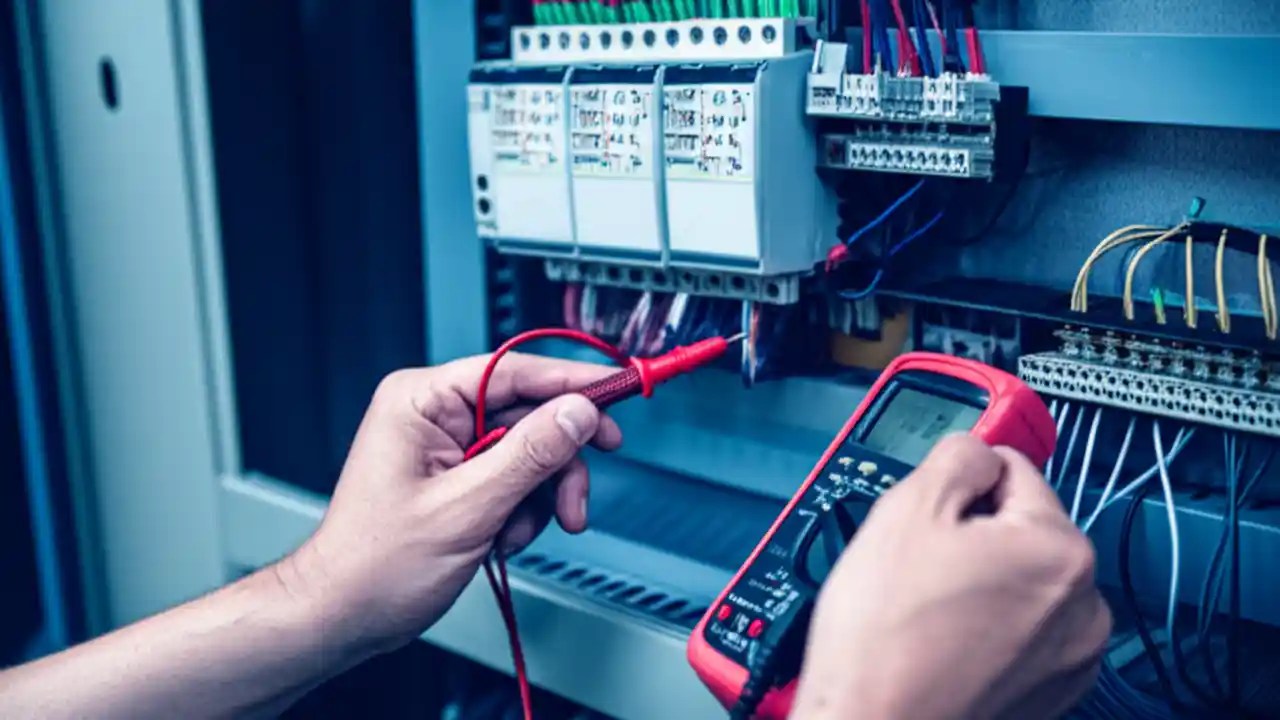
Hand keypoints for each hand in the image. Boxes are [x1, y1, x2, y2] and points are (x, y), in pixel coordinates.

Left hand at [274, 353, 621, 658]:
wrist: (345, 616)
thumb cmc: (375, 564)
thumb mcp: (466, 508)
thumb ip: (529, 455)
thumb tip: (578, 411)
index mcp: (422, 400)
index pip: (515, 371)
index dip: (572, 382)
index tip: (619, 389)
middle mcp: (435, 414)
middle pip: (531, 414)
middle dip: (557, 465)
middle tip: (576, 500)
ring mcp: (448, 446)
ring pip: (531, 451)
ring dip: (539, 498)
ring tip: (519, 534)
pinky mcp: (459, 476)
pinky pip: (516, 478)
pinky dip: (522, 512)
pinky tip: (502, 538)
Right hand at [791, 434, 1111, 719]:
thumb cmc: (885, 642)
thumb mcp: (906, 510)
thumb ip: (955, 457)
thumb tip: (976, 451)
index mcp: (1060, 550)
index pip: (1014, 470)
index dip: (959, 483)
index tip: (931, 504)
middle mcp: (1084, 607)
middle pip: (1021, 529)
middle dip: (970, 534)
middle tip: (916, 563)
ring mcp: (1070, 658)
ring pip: (1020, 582)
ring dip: (979, 581)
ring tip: (925, 607)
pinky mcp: (1048, 694)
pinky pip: (1019, 632)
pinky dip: (985, 629)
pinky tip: (940, 640)